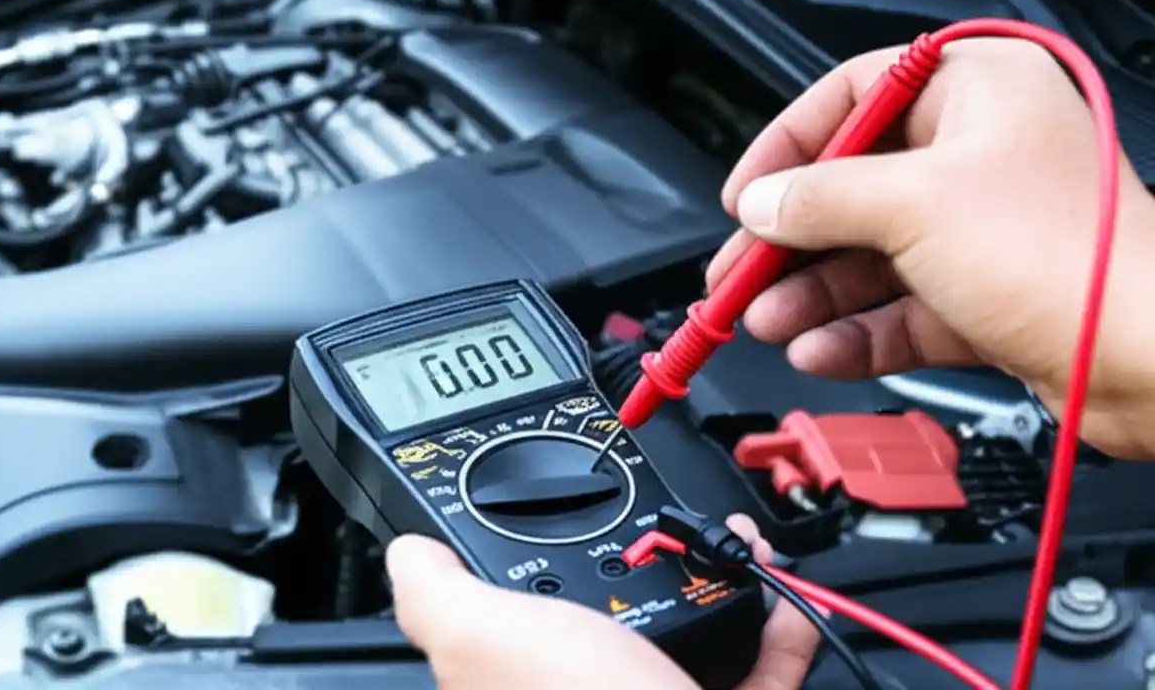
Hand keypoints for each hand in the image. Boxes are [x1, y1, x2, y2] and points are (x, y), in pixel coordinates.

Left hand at [388, 516, 819, 689]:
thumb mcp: (482, 637)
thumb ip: (435, 596)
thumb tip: (408, 553)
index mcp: (521, 676)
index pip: (516, 617)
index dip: (539, 561)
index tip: (576, 515)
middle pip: (617, 611)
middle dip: (651, 557)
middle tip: (676, 523)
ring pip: (690, 632)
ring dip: (722, 578)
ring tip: (736, 545)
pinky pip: (757, 667)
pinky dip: (776, 630)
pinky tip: (781, 599)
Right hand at [706, 39, 1154, 457]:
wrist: (1149, 361)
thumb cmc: (1066, 257)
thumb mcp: (911, 206)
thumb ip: (819, 199)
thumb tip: (764, 203)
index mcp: (976, 92)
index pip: (854, 97)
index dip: (789, 145)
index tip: (746, 192)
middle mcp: (979, 153)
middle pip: (852, 189)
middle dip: (790, 242)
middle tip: (738, 273)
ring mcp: (982, 228)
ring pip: (871, 257)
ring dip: (812, 295)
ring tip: (767, 322)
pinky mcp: (986, 295)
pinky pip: (901, 309)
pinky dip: (856, 333)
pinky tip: (818, 351)